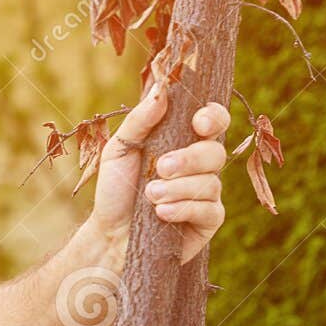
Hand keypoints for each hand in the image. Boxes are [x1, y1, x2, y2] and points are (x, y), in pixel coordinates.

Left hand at [86, 82, 231, 264]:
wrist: (110, 235)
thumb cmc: (116, 190)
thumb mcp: (119, 150)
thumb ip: (140, 120)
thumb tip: (162, 89)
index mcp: (184, 141)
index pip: (214, 120)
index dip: (213, 117)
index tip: (198, 122)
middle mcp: (200, 165)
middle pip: (215, 151)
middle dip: (189, 159)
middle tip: (160, 168)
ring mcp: (207, 193)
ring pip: (211, 182)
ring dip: (177, 189)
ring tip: (149, 196)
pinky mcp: (208, 221)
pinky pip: (210, 209)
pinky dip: (184, 209)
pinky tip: (161, 214)